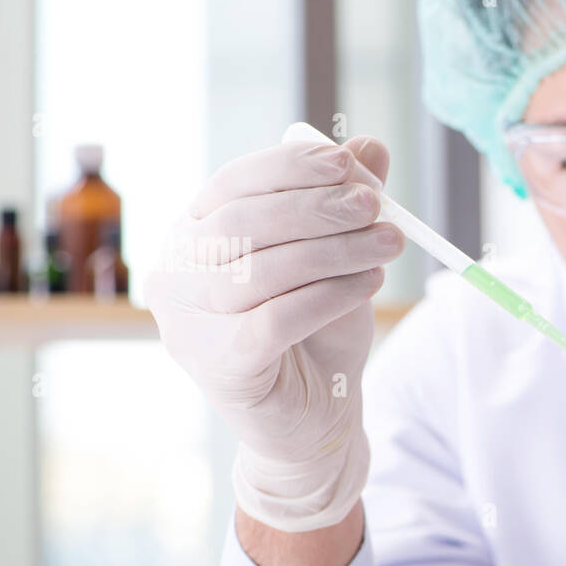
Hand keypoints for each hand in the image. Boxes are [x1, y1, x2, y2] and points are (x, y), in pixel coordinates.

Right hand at [147, 136, 403, 531]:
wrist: (314, 418)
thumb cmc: (317, 331)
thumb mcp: (336, 259)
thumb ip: (343, 202)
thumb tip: (369, 148)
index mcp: (193, 236)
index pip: (231, 185)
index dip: (288, 169)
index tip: (346, 165)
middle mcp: (177, 276)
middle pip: (243, 224)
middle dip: (318, 209)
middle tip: (378, 209)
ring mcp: (189, 324)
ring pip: (261, 270)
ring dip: (335, 250)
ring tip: (388, 246)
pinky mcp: (220, 366)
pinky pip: (276, 318)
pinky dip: (328, 295)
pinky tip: (369, 284)